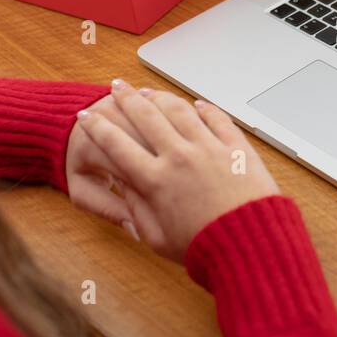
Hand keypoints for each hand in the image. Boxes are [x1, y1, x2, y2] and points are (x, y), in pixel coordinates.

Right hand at [75, 80, 279, 262]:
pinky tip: (196, 104)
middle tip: (116, 88)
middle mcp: (179, 157)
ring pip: (179, 110)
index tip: (85, 118)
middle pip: (145, 116)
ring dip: (159, 96)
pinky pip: (216, 118)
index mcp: (155, 181)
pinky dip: (203, 108)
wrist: (250, 245)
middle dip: (125, 98)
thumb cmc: (206, 248)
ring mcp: (208, 148)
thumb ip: (136, 211)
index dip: (96, 128)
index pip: (115, 144)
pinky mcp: (234, 148)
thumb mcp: (158, 238)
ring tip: (148, 90)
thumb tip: (126, 189)